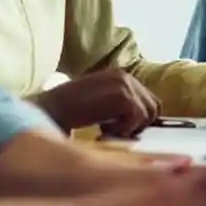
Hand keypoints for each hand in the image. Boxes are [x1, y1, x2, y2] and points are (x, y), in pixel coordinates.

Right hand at [30, 70, 159, 136]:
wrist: (52, 108)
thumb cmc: (71, 110)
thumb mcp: (101, 102)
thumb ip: (120, 105)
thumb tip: (142, 121)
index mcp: (121, 75)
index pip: (149, 100)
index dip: (140, 119)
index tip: (121, 128)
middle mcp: (126, 76)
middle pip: (154, 108)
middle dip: (138, 125)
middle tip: (113, 130)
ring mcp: (125, 84)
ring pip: (148, 114)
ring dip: (130, 127)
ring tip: (106, 128)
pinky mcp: (123, 96)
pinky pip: (137, 118)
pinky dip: (123, 129)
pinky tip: (102, 129)